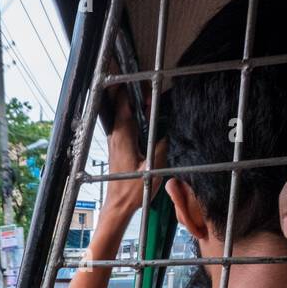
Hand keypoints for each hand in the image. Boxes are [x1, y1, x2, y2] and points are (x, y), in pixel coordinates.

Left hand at [103, 92, 166, 222]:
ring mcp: (115, 140)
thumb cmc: (132, 190)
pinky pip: (124, 124)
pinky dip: (132, 116)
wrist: (118, 205)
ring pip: (121, 113)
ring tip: (148, 98)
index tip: (143, 81)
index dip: (133, 88)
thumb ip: (162, 145)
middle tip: (146, 87)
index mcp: (123, 135)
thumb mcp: (154, 167)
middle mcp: (115, 134)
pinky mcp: (117, 146)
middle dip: (133, 92)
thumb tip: (171, 127)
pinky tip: (144, 118)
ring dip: (133, 104)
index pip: (123, 102)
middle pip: (120, 104)